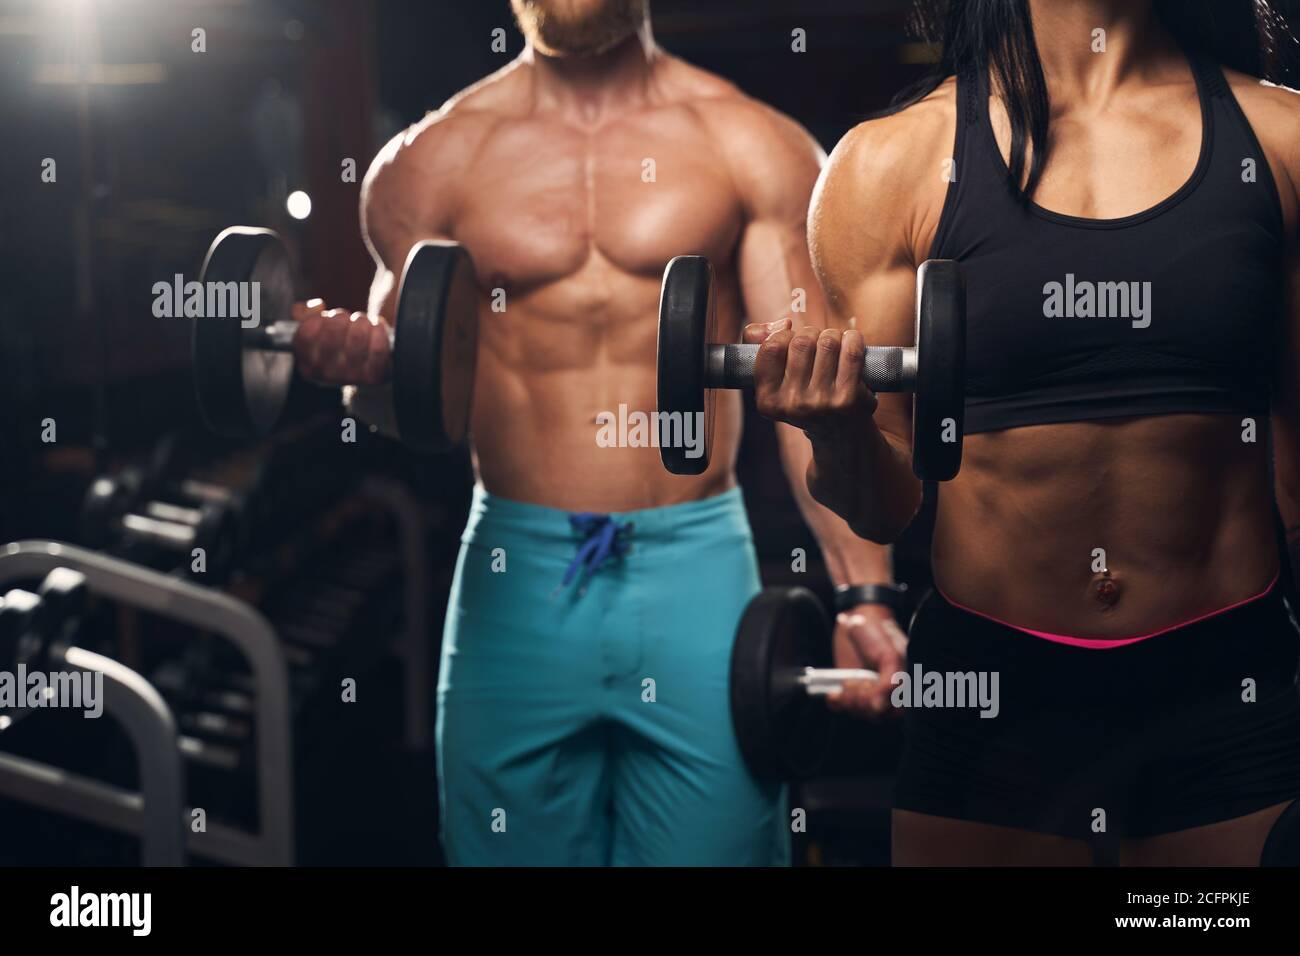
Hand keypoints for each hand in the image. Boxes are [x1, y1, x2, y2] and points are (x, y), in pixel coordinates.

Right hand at [291, 299, 391, 385]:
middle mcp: (327, 375)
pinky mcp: (374, 377)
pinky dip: (379, 331)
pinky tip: (377, 327)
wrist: (365, 370)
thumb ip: (304, 314)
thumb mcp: (316, 331)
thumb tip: (317, 307)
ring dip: (362, 321)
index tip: (325, 315)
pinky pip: (378, 349)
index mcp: (307, 365)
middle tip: (346, 318)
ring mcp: (351, 377)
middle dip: (341, 316)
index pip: (304, 335)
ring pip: (357, 336)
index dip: (315, 318)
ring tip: (363, 321)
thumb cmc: (337, 345)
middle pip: (333, 330)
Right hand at [742, 319, 876, 439]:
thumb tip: (782, 324)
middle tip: (817, 343)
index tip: (792, 340)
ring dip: (833, 335)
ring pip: (827, 342)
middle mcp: (792, 405)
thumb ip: (757, 342)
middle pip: (802, 342)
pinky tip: (851, 342)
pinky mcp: (848, 399)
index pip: (771, 348)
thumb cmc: (802, 395)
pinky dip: (853, 339)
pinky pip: (851, 352)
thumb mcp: (772, 378)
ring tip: (834, 344)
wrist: (838, 433)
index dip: (784, 336)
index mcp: (767, 401)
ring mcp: (821, 403)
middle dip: (812, 334)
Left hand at [826, 602, 905, 717]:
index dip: (881, 706)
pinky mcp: (851, 690)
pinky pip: (843, 708)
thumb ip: (889, 680)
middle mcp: (888, 692)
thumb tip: (879, 708)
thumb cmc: (879, 632)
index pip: (895, 712)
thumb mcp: (889, 654)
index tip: (869, 688)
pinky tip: (833, 694)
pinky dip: (836, 703)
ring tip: (846, 681)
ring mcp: (869, 692)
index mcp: (904, 685)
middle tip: (853, 682)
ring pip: (860, 713)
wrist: (857, 620)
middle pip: (876, 716)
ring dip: (849, 700)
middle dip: (861, 702)